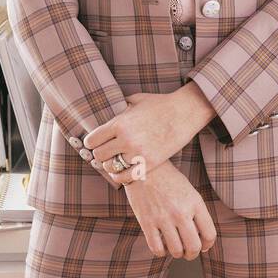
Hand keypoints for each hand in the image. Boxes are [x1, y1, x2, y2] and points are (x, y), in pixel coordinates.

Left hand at [85, 82, 215, 183]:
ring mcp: (137, 153)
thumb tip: (109, 107)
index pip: (91, 141)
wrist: (185, 112)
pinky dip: (121, 176)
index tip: (97, 143)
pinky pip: (125, 177)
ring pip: (111, 167)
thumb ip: (120, 106)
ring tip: (117, 161)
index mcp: (119, 123)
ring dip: (111, 165)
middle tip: (108, 153)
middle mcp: (125, 139)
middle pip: (99, 156)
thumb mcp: (137, 100)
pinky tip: (124, 170)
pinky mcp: (149, 164)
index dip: (92, 143)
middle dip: (101, 154)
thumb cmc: (161, 104)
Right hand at [122, 161, 216, 259]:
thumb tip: (203, 242)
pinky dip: (161, 252)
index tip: (203, 246)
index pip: (209, 234)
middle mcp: (181, 212)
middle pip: (194, 246)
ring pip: (176, 250)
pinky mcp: (146, 222)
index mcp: (195, 203)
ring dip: (177, 254)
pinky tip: (162, 246)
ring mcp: (163, 218)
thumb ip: (197, 213)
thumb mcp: (190, 192)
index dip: (208, 245)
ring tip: (175, 248)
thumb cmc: (170, 181)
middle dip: (193, 254)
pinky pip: (157, 249)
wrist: (144, 168)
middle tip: (189, 253)